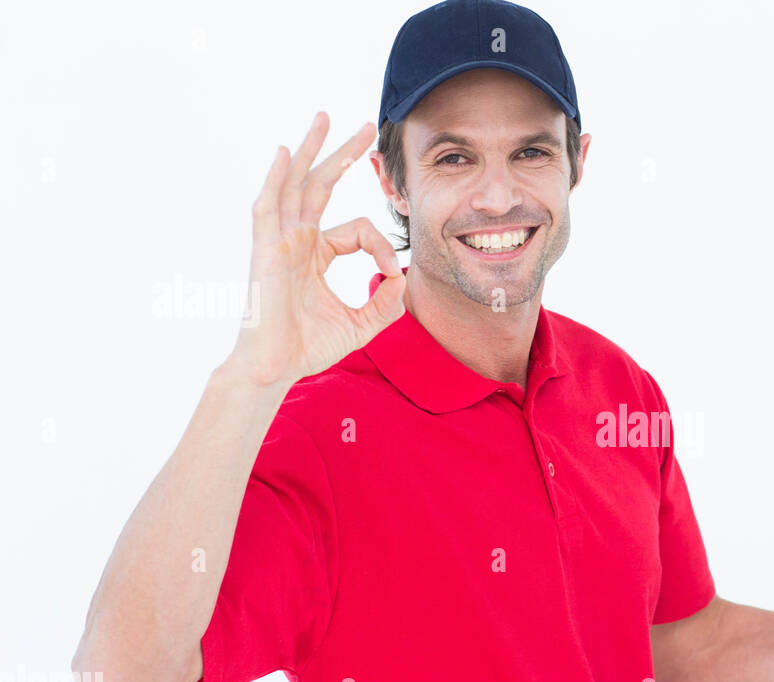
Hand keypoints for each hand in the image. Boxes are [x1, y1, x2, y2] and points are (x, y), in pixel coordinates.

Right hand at [227, 111, 405, 388]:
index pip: (358, 230)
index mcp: (316, 255)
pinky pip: (268, 207)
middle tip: (366, 125)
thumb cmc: (308, 348)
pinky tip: (283, 152)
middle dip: (343, 154)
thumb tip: (404, 278)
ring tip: (325, 116)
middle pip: (321, 185)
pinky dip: (274, 178)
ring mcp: (279, 242)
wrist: (275, 369)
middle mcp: (297, 241)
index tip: (393, 272)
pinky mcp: (266, 252)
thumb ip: (386, 303)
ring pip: (295, 184)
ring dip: (310, 148)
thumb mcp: (362, 324)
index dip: (381, 246)